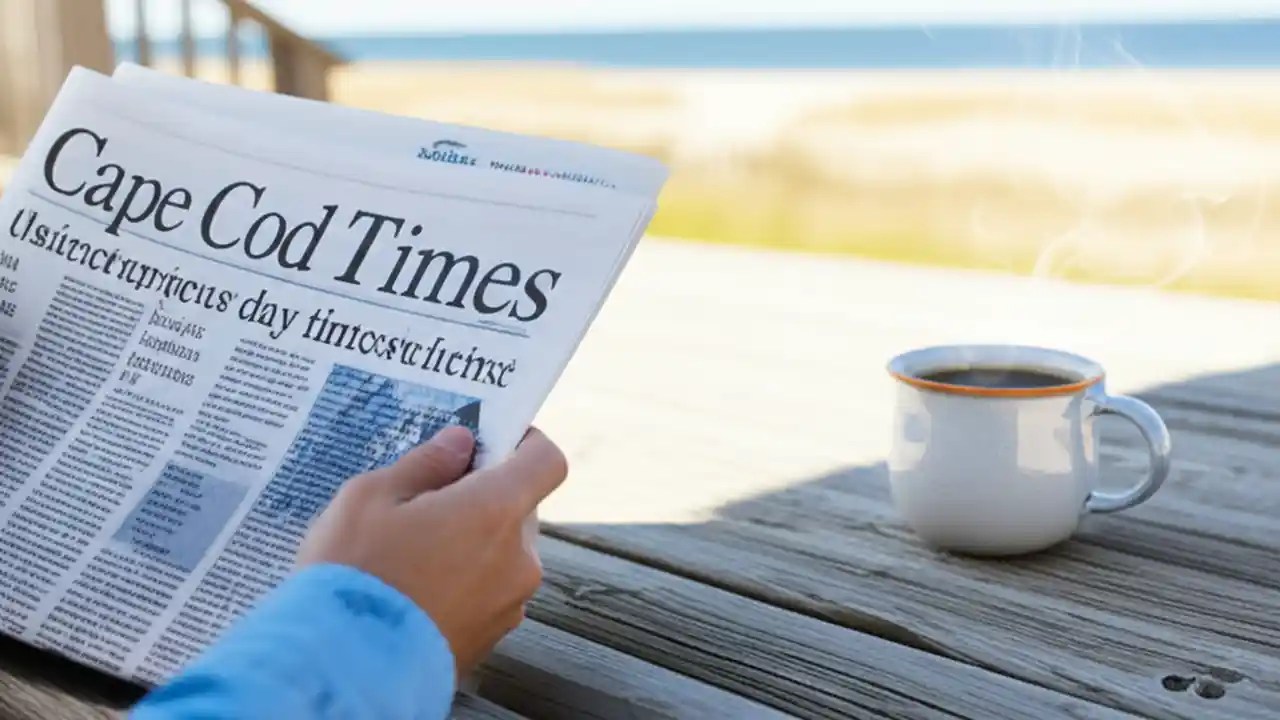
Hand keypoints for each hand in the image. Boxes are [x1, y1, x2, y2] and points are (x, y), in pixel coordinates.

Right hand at [297, 425, 566, 677]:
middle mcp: (518, 558)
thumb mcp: (372, 497)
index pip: (547, 461)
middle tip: (428, 498)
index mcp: (496, 511)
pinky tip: (414, 589)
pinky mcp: (491, 639)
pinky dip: (464, 582)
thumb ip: (426, 463)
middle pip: (520, 508)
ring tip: (411, 550)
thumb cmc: (354, 574)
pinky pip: (488, 593)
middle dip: (483, 496)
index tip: (493, 441)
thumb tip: (459, 443)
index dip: (526, 443)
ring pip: (502, 553)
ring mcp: (509, 604)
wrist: (341, 669)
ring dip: (471, 543)